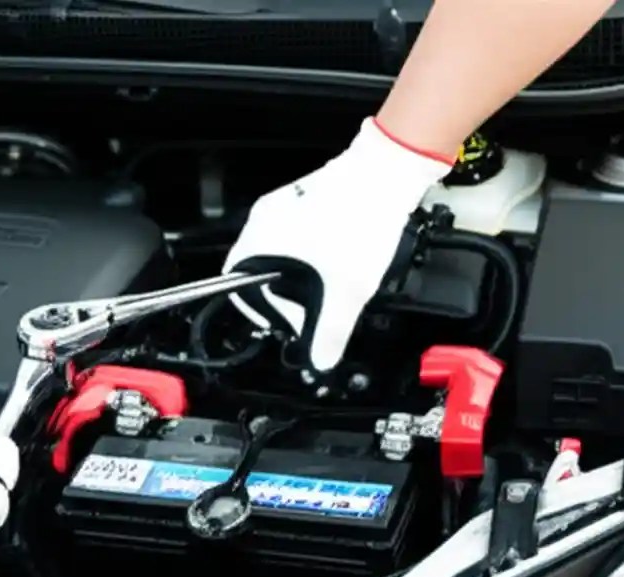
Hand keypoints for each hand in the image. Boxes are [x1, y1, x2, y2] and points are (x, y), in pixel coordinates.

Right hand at [224, 117, 452, 373]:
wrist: (388, 171)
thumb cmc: (361, 219)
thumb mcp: (348, 289)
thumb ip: (331, 331)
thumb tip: (321, 358)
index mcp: (260, 241)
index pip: (235, 284)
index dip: (257, 309)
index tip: (280, 320)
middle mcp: (262, 220)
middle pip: (255, 269)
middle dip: (278, 293)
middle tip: (304, 308)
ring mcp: (282, 205)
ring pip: (274, 250)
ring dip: (292, 272)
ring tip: (322, 284)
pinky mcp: (302, 196)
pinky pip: (290, 232)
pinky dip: (303, 251)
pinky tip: (330, 257)